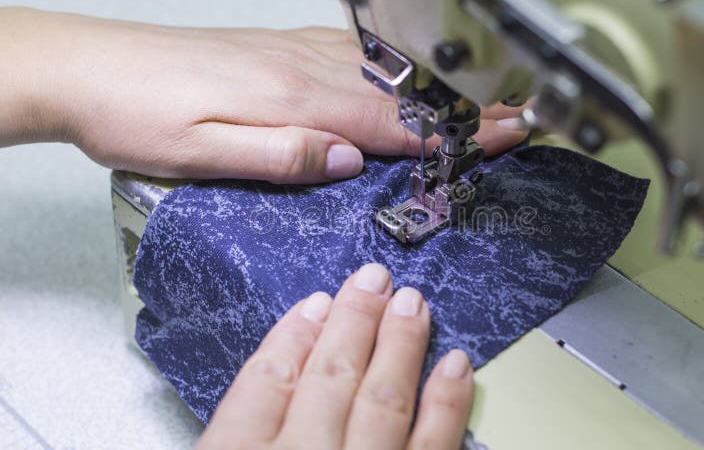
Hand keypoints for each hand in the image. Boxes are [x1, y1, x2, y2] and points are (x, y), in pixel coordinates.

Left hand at [0, 8, 526, 183]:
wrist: (89, 68)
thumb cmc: (137, 113)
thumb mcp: (204, 155)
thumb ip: (282, 157)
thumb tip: (344, 161)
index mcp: (291, 99)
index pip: (390, 121)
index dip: (450, 134)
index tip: (499, 136)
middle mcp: (299, 67)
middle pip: (399, 91)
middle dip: (463, 109)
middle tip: (511, 118)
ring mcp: (290, 52)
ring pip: (381, 70)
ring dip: (435, 90)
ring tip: (477, 102)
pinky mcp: (276, 49)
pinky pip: (351, 56)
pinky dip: (391, 70)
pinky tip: (399, 75)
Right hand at [197, 263, 473, 448]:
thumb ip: (238, 426)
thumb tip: (272, 370)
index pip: (265, 383)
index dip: (291, 336)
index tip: (313, 303)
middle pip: (330, 376)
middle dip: (354, 320)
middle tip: (372, 279)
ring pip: (383, 399)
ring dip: (400, 343)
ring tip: (411, 301)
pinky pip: (433, 445)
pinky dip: (448, 403)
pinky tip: (455, 365)